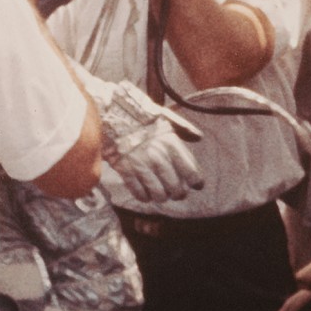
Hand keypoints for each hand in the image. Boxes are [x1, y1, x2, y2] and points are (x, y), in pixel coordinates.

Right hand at [98, 80, 203, 203]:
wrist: (111, 113)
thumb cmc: (140, 114)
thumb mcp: (165, 116)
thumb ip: (184, 127)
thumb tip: (199, 137)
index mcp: (171, 144)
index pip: (190, 172)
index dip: (196, 182)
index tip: (196, 184)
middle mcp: (159, 157)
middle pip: (176, 188)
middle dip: (179, 193)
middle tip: (178, 193)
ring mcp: (142, 165)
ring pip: (158, 194)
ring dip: (162, 197)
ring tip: (161, 195)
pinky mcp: (125, 171)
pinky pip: (138, 192)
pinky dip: (144, 197)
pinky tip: (145, 194)